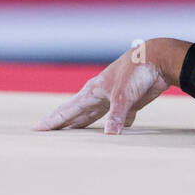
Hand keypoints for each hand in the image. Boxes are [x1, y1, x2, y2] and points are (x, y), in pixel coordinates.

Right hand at [31, 39, 180, 134]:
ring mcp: (115, 98)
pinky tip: (111, 132)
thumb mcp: (124, 95)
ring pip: (95, 115)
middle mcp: (100, 95)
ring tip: (71, 134)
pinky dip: (115, 125)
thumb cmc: (137, 71)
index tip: (36, 129)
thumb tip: (108, 135)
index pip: (67, 110)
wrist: (159, 59)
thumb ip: (116, 116)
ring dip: (84, 125)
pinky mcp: (131, 102)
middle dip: (63, 124)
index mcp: (93, 91)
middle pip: (77, 113)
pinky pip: (119, 118)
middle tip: (46, 134)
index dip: (52, 120)